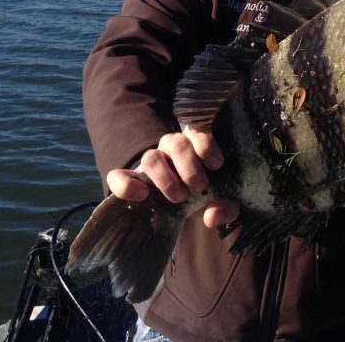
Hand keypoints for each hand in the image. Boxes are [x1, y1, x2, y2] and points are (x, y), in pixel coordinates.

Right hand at [105, 126, 240, 228]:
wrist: (185, 209)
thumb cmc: (206, 196)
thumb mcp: (221, 202)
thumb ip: (226, 207)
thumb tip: (213, 215)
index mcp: (194, 143)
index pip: (196, 130)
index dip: (205, 145)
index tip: (216, 165)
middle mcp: (171, 147)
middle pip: (176, 143)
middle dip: (190, 168)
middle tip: (199, 187)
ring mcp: (150, 161)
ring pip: (151, 157)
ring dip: (166, 179)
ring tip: (179, 198)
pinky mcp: (131, 179)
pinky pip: (118, 176)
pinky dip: (127, 185)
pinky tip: (143, 195)